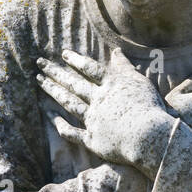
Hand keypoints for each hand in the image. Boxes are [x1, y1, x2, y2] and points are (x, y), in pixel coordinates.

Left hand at [36, 48, 174, 174]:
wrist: (149, 137)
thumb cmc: (150, 108)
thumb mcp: (140, 82)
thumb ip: (125, 67)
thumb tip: (116, 52)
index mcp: (111, 85)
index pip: (89, 69)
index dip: (76, 60)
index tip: (63, 54)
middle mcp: (98, 100)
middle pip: (73, 83)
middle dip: (56, 72)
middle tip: (40, 62)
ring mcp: (93, 120)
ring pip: (69, 103)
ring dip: (53, 91)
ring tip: (40, 81)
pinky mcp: (93, 139)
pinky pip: (72, 132)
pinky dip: (60, 125)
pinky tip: (50, 116)